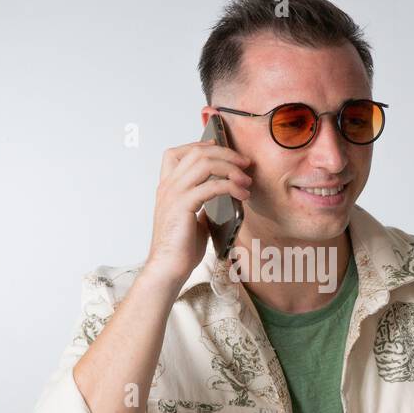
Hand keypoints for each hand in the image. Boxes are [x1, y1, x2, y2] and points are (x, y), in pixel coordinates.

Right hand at [145, 139, 251, 285]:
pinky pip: (211, 185)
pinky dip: (231, 186)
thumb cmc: (180, 248)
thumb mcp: (192, 220)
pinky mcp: (183, 205)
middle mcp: (168, 186)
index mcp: (167, 187)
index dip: (199, 145)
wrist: (168, 268)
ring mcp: (174, 194)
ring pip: (204, 163)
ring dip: (230, 167)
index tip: (220, 147)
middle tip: (244, 163)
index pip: (176, 152)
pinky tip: (242, 194)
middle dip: (225, 153)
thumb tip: (220, 195)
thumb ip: (201, 204)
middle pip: (197, 152)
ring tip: (246, 179)